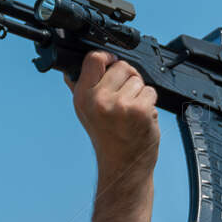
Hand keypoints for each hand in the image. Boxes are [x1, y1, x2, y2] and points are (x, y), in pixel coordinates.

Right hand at [65, 52, 159, 174]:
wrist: (122, 164)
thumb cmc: (106, 136)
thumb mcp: (85, 112)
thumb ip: (80, 87)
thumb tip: (70, 67)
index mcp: (82, 96)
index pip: (94, 58)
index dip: (107, 57)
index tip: (111, 63)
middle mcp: (99, 99)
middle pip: (122, 65)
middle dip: (128, 78)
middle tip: (124, 98)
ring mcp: (120, 105)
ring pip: (138, 79)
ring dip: (139, 93)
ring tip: (131, 111)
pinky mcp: (140, 110)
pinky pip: (150, 92)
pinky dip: (149, 103)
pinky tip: (140, 117)